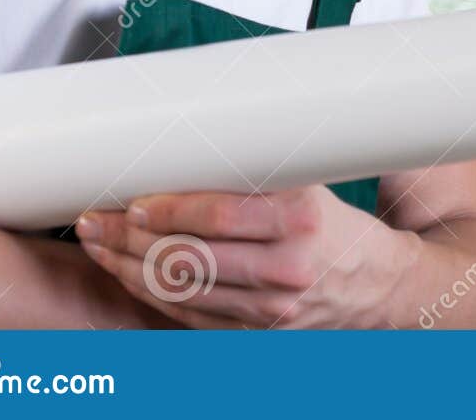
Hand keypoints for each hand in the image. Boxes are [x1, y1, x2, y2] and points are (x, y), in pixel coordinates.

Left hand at [75, 185, 420, 328]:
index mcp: (301, 217)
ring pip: (182, 290)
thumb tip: (186, 144)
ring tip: (99, 246)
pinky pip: (192, 316)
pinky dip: (153, 297)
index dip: (167, 210)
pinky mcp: (259, 332)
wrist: (379, 284)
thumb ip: (255, 172)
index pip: (217, 216)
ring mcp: (272, 307)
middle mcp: (287, 266)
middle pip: (190, 255)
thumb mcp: (310, 185)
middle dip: (130, 239)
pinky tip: (128, 277)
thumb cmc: (336, 225)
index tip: (133, 199)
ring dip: (129, 268)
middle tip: (96, 219)